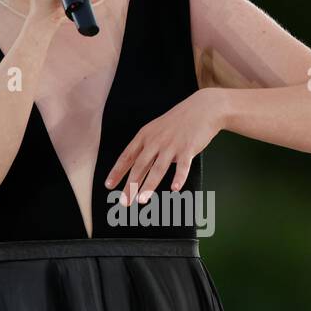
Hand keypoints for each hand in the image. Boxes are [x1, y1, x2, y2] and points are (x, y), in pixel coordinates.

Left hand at [104, 89, 223, 205]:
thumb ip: (146, 152)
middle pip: (140, 166)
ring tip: (141, 200)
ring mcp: (172, 145)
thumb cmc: (176, 123)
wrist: (201, 109)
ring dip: (149, 186)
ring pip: (158, 168)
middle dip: (130, 185)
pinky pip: (183, 166)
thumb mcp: (156, 132)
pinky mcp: (188, 148)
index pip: (127, 156)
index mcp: (144, 136)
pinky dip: (179, 178)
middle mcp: (155, 141)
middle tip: (123, 202)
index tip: (108, 185)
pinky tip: (174, 189)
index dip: (117, 171)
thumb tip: (136, 174)